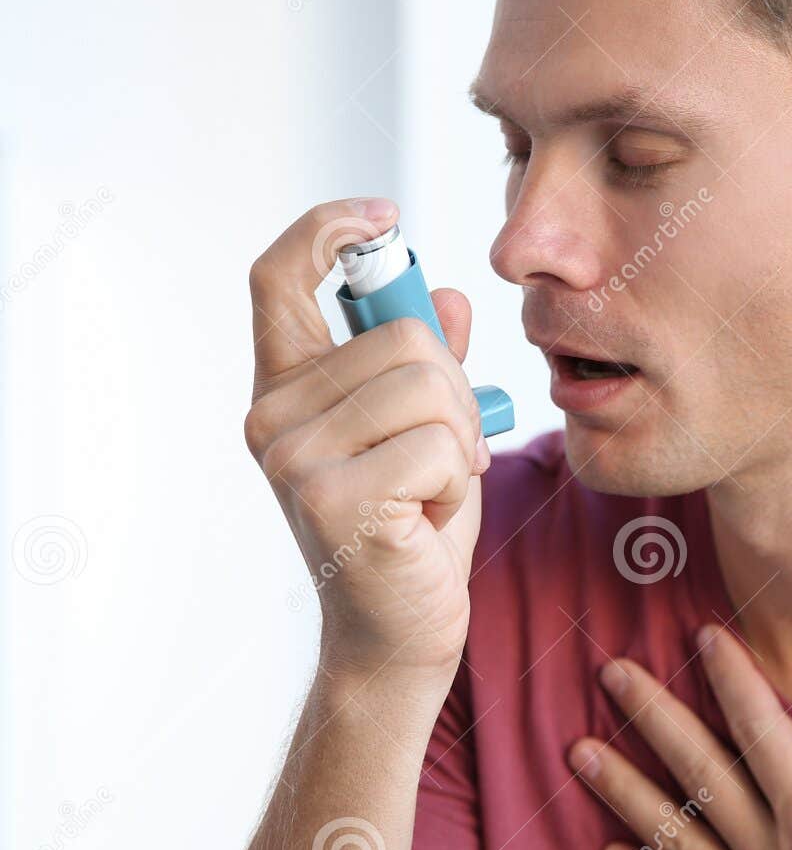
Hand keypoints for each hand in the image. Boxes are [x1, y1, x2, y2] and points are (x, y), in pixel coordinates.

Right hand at [244, 198, 486, 680]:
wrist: (401, 631)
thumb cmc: (413, 530)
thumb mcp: (428, 432)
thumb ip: (430, 365)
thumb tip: (447, 298)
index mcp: (287, 388)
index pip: (277, 278)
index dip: (326, 228)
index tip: (384, 219)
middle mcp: (272, 415)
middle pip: (403, 335)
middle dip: (457, 390)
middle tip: (448, 451)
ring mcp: (294, 457)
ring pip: (430, 385)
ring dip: (461, 438)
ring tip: (435, 486)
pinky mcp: (330, 497)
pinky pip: (439, 444)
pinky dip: (456, 480)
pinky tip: (426, 519)